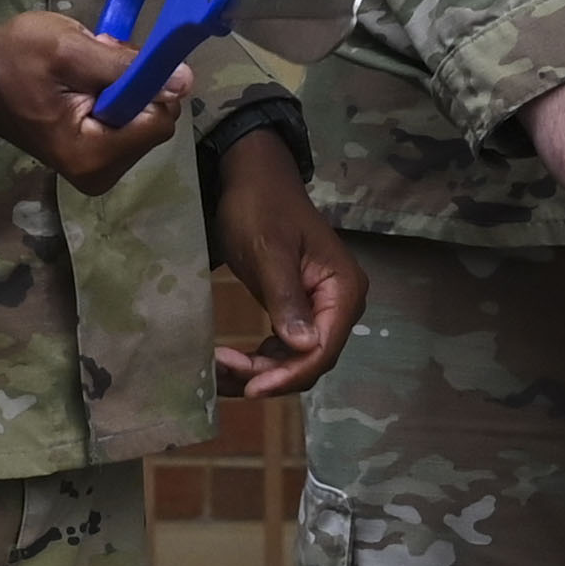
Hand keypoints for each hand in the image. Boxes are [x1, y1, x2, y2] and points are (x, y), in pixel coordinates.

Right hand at [0, 13, 186, 189]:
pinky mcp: (92, 159)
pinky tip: (84, 85)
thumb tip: (185, 81)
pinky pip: (127, 124)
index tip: (117, 57)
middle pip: (154, 123)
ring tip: (83, 73)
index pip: (159, 120)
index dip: (149, 83)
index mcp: (93, 155)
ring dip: (123, 88)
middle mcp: (100, 174)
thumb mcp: (70, 49)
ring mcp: (96, 170)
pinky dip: (114, 98)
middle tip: (93, 62)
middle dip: (133, 85)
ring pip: (143, 120)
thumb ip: (127, 66)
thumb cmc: (14, 59)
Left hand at [204, 132, 364, 398]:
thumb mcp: (268, 250)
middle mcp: (341, 304)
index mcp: (344, 289)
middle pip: (311, 359)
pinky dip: (262, 360)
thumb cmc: (260, 207)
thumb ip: (286, 297)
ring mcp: (322, 308)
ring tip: (220, 371)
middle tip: (224, 373)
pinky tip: (233, 362)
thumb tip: (304, 346)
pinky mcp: (301, 309)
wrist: (253, 178)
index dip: (289, 374)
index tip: (251, 387)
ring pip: (297, 359)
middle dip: (271, 375)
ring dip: (262, 372)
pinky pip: (286, 348)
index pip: (323, 348)